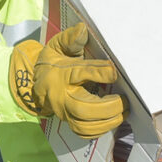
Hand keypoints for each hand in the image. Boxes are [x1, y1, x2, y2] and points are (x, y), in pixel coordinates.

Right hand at [9, 23, 124, 137]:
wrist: (37, 82)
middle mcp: (60, 96)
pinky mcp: (69, 122)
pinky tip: (113, 119)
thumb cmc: (54, 62)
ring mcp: (64, 112)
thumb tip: (82, 29)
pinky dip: (100, 129)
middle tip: (124, 101)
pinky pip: (84, 133)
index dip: (98, 73)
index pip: (79, 73)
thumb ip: (71, 39)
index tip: (114, 72)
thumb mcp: (58, 46)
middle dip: (106, 106)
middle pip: (82, 107)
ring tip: (123, 111)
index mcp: (59, 74)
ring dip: (107, 121)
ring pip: (84, 125)